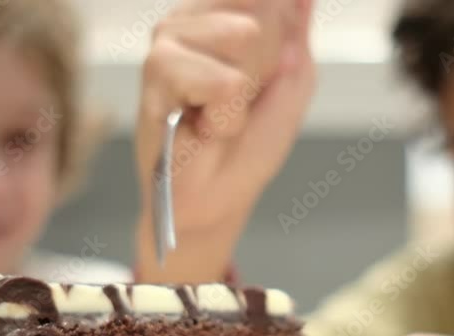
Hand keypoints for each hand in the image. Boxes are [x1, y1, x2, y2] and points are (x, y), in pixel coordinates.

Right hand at [134, 0, 315, 282]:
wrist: (217, 197)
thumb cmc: (248, 144)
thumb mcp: (293, 82)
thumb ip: (297, 33)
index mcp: (220, 12)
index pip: (269, 0)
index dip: (282, 41)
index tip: (263, 78)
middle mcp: (190, 17)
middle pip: (263, 9)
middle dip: (265, 65)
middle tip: (238, 100)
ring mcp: (169, 38)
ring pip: (245, 34)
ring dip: (244, 91)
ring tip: (219, 113)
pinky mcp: (157, 70)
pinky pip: (225, 80)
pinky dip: (227, 116)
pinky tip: (204, 127)